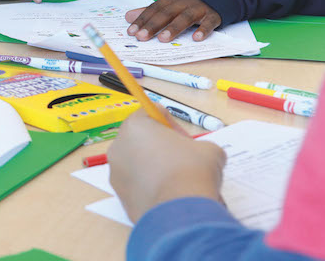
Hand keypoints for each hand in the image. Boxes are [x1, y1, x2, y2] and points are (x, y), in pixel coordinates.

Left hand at [108, 109, 225, 223]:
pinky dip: (149, 188)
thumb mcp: (208, 149)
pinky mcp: (120, 197)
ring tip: (176, 181)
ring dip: (154, 168)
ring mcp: (116, 173)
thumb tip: (201, 155)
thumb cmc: (192, 169)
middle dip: (160, 147)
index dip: (171, 124)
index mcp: (135, 126)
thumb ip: (198, 145)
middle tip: (182, 160)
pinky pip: (136, 186)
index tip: (184, 139)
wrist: (182, 211)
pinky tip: (168, 196)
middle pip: (141, 140)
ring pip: (137, 164)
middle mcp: (118, 146)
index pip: (151, 114)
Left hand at [125, 0, 220, 41]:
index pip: (154, 9)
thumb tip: (128, 16)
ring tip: (163, 39)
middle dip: (153, 25)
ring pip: (185, 17)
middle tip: (141, 37)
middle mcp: (184, 2)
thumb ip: (150, 12)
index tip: (131, 31)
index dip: (142, 20)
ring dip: (174, 28)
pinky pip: (209, 22)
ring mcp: (199, 8)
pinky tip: (196, 38)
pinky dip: (203, 30)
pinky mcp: (213, 15)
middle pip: (167, 13)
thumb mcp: (170, 4)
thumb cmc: (188, 2)